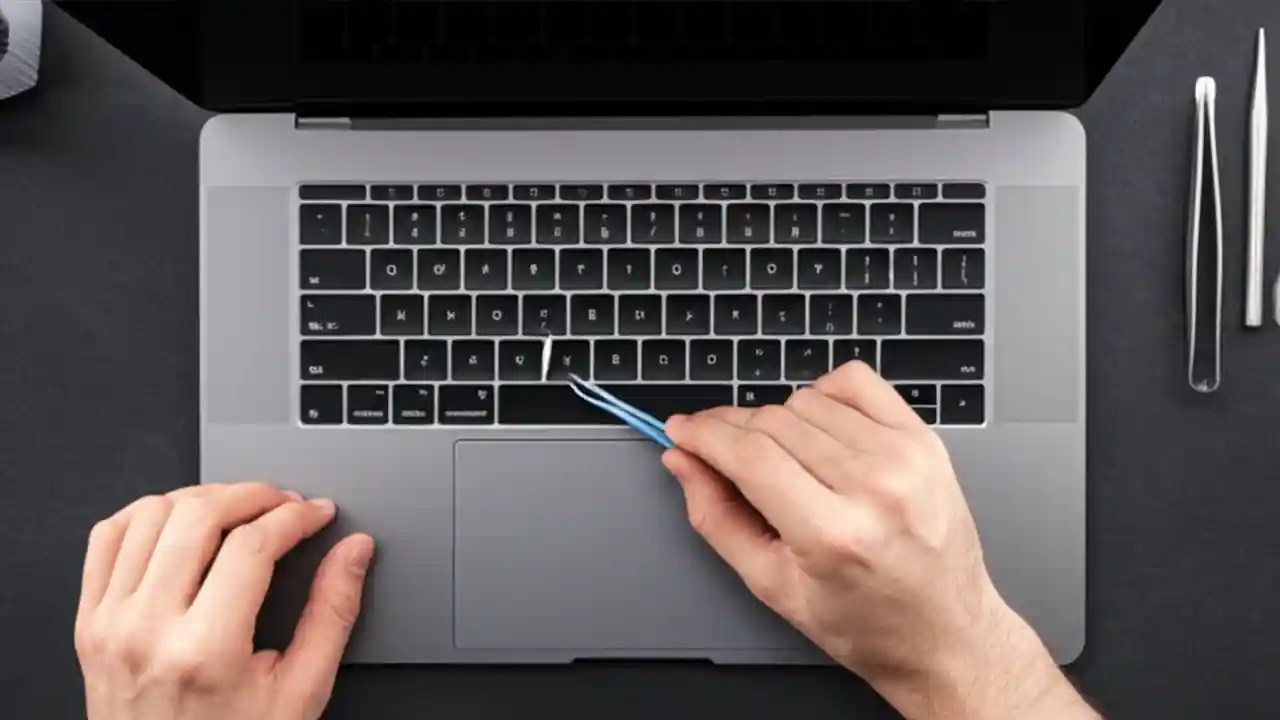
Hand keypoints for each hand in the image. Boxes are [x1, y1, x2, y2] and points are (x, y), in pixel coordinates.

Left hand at [75, 483, 374, 719]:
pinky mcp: (89, 622)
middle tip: (285, 505)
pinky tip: (182, 522)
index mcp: (205, 652)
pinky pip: (108, 537)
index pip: (253, 546)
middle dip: (254, 495)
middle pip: (200, 516)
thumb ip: (331, 614)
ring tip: (239, 511)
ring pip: (152, 514)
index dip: (295, 517)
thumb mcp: (301, 692)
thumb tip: (353, 551)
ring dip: (204, 497)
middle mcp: (147, 631)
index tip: (318, 514)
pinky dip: (147, 514)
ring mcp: (109, 624)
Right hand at [663, 362, 1096, 719]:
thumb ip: (716, 517)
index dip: (702, 434)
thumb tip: (682, 459)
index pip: (748, 454)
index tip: (681, 431)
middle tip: (722, 454)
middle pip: (772, 421)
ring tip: (785, 461)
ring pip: (806, 399)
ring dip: (778, 420)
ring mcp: (906, 457)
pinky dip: (824, 395)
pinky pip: (854, 382)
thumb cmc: (864, 622)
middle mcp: (874, 488)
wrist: (946, 632)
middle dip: (733, 430)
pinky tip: (821, 432)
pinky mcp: (925, 439)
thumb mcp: (772, 585)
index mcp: (832, 535)